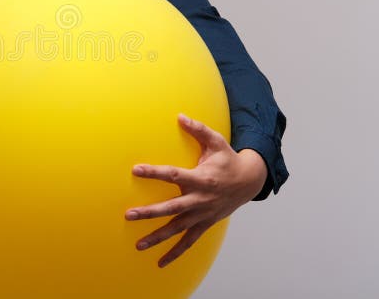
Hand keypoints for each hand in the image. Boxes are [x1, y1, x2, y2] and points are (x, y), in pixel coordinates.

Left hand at [125, 113, 266, 267]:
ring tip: (139, 245)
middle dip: (150, 213)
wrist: (249, 181)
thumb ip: (198, 130)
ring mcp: (202, 215)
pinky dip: (176, 253)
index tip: (135, 170)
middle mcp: (200, 199)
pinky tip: (160, 263)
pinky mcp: (205, 224)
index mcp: (200, 178)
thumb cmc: (228, 160)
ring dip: (158, 238)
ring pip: (178, 229)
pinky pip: (189, 242)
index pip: (173, 175)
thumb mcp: (216, 142)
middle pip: (171, 208)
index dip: (154, 172)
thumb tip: (180, 116)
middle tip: (129, 215)